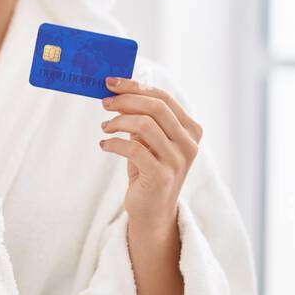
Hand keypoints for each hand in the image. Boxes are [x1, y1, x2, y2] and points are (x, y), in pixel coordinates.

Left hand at [97, 75, 200, 233]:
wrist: (152, 211)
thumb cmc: (147, 170)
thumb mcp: (148, 141)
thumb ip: (143, 118)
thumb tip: (119, 91)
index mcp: (190, 129)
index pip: (164, 98)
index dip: (136, 87)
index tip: (112, 82)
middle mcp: (189, 143)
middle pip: (156, 107)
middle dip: (126, 100)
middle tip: (104, 102)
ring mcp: (177, 160)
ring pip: (144, 125)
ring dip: (118, 121)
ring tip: (105, 127)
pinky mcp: (161, 176)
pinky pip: (133, 148)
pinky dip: (113, 142)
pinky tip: (104, 144)